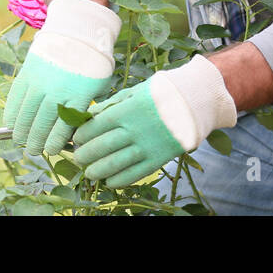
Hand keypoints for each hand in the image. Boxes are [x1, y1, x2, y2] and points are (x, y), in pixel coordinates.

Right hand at [2, 0, 120, 154]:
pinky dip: (11, 113)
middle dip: (35, 142)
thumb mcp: (99, 86)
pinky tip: (11, 123)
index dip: (54, 143)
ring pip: (25, 113)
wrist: (78, 32)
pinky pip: (15, 97)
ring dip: (21, 131)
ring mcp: (40, 81)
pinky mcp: (27, 72)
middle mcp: (56, 90)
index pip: (61, 128)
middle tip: (34, 150)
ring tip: (21, 140)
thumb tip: (77, 132)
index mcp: (77, 96)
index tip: (51, 150)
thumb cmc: (92, 62)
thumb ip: (89, 109)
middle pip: (41, 124)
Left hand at [72, 54, 237, 187]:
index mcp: (127, 110)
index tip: (76, 139)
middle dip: (85, 155)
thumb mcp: (135, 91)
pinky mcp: (158, 159)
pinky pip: (135, 173)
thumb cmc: (161, 93)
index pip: (95, 127)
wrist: (196, 102)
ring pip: (115, 164)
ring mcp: (147, 146)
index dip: (82, 135)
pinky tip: (110, 180)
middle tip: (77, 158)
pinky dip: (119, 180)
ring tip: (89, 172)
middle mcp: (135, 130)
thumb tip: (89, 116)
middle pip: (102, 147)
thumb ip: (112, 104)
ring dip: (98, 170)